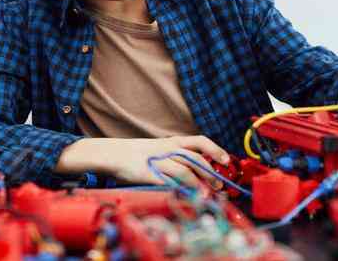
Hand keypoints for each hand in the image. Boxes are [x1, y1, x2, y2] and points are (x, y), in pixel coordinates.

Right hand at [57, 135, 229, 187]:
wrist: (111, 154)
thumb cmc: (136, 154)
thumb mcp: (159, 148)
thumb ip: (176, 156)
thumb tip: (197, 170)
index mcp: (171, 142)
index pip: (199, 141)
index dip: (215, 149)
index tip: (226, 160)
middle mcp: (167, 149)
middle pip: (195, 159)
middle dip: (210, 173)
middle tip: (219, 185)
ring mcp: (158, 161)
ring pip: (185, 170)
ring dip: (198, 183)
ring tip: (206, 194)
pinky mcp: (148, 174)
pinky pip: (168, 182)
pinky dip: (180, 189)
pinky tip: (186, 195)